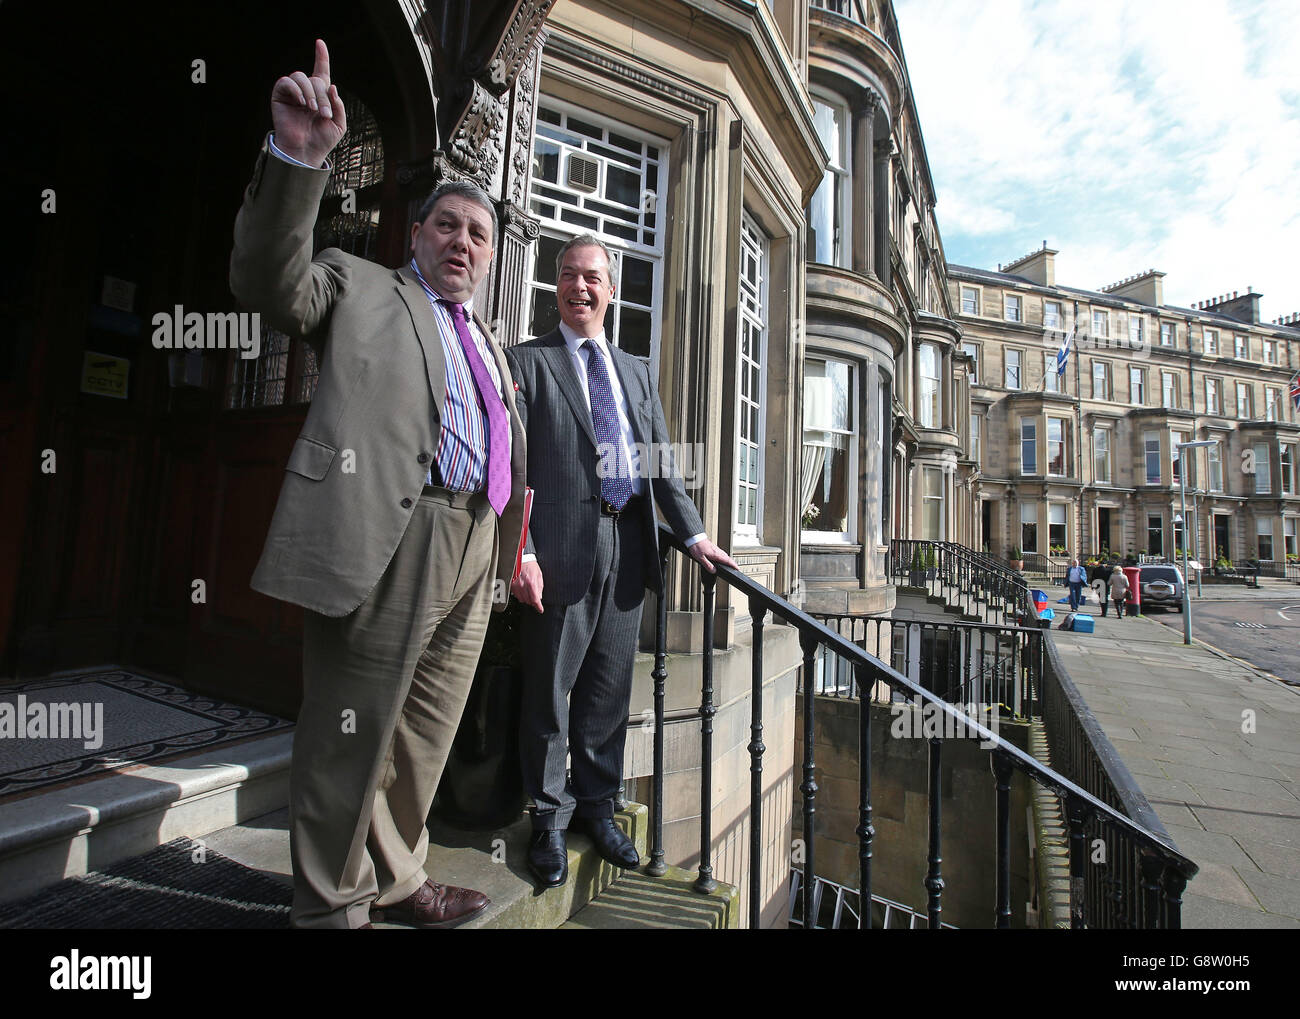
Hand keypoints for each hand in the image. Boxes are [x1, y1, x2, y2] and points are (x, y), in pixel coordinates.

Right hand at [270, 39, 346, 166]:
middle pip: (315, 79)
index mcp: (321, 96)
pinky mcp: (280, 96)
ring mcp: (293, 93)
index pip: (321, 71)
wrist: (306, 152)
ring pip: (301, 77)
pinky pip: (286, 82)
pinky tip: (301, 102)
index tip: (319, 43)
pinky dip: (295, 89)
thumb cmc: (322, 140)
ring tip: (312, 109)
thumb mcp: (339, 124)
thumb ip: (338, 105)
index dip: (321, 57)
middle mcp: (306, 91)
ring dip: (310, 93)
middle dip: (322, 95)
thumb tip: (332, 86)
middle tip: (323, 113)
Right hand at [512, 560, 543, 612]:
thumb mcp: (539, 575)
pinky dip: (520, 595)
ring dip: (527, 598)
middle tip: (535, 596)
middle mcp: (522, 585)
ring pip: (522, 599)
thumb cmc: (530, 565)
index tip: (540, 610)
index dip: (538, 606)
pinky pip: (516, 595)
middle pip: (528, 601)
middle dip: (533, 600)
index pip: (535, 599)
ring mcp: (515, 586)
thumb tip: (539, 597)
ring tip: (529, 591)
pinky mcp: (510, 586)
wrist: (520, 558)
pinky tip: (523, 590)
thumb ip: (540, 587)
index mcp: (531, 582)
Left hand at [686, 536, 736, 573]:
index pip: (727, 560)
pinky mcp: (713, 547)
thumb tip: (713, 571)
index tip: (737, 568)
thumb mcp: (700, 558)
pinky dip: (724, 556)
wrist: (694, 537)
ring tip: (730, 563)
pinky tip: (721, 557)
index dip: (733, 565)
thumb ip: (707, 565)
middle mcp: (717, 551)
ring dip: (728, 559)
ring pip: (724, 554)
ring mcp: (715, 548)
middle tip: (736, 567)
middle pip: (727, 557)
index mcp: (715, 554)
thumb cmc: (696, 546)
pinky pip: (721, 552)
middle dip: (732, 562)